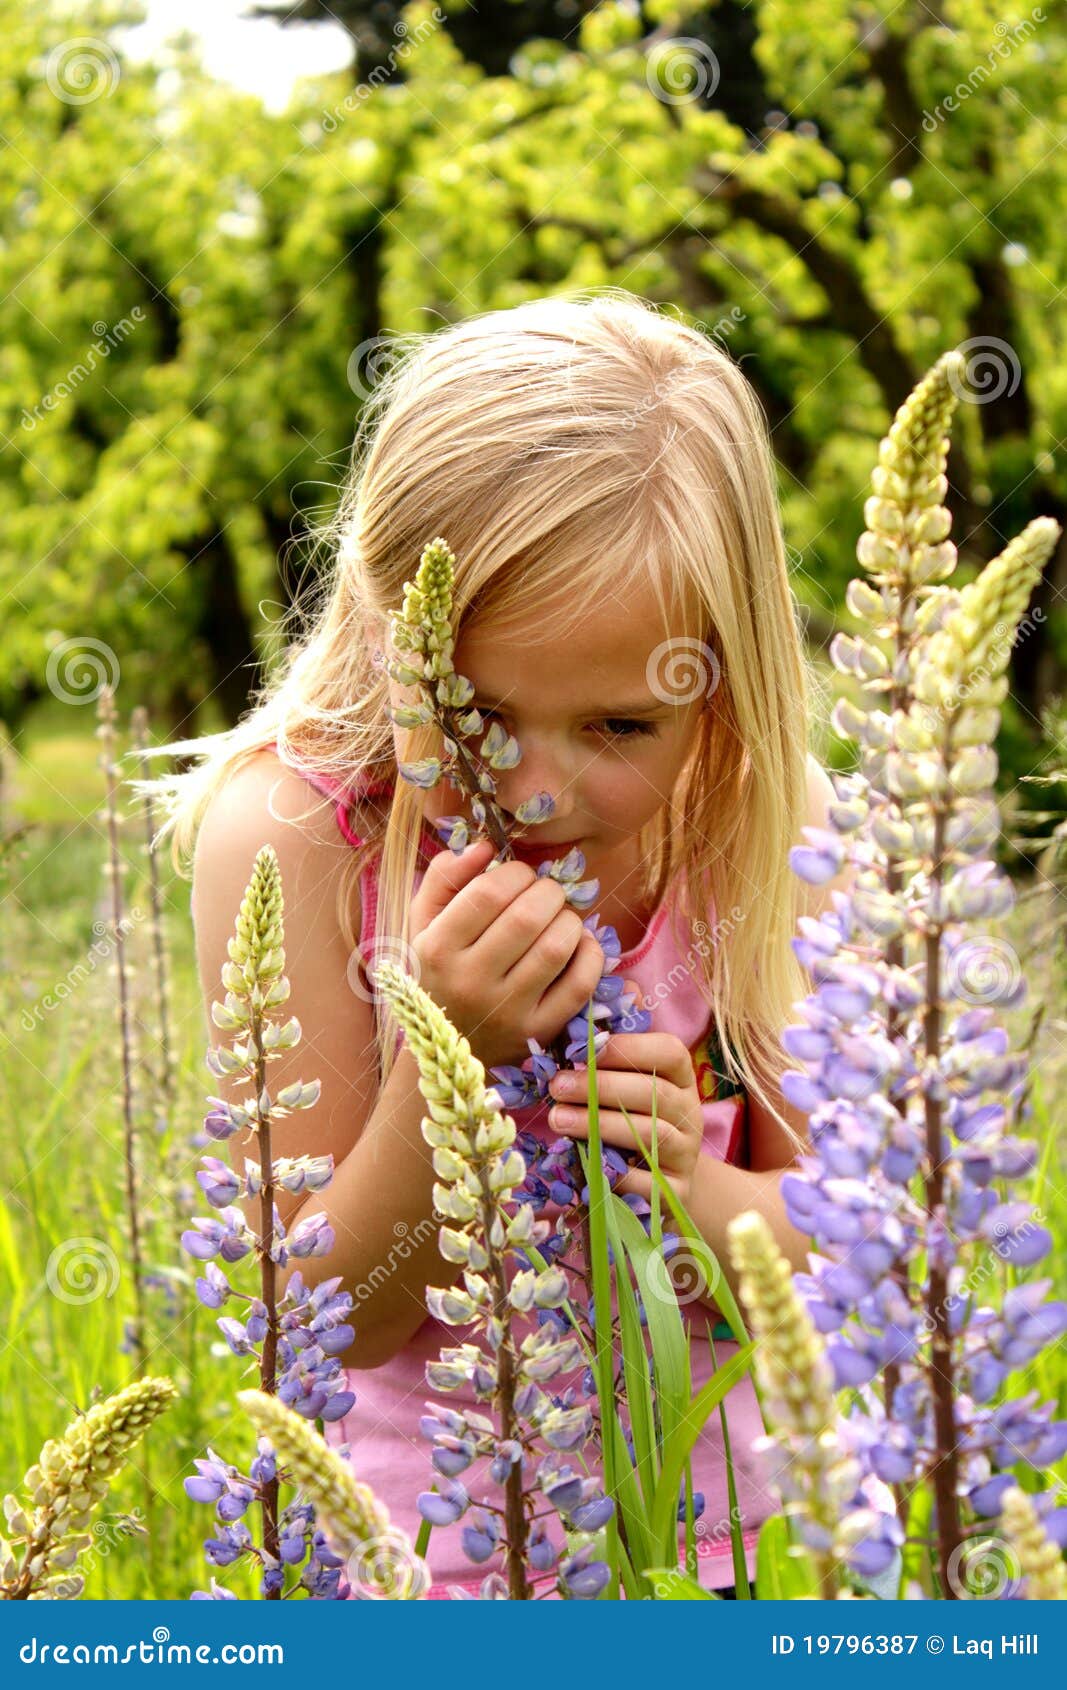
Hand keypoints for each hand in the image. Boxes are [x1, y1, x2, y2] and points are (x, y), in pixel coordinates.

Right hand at [408, 839, 605, 1071]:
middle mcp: (468, 982)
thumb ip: (446, 878)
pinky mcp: (538, 1033)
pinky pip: (580, 984)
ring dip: (568, 920)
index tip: (520, 876)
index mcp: (436, 949)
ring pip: (556, 947)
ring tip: (559, 918)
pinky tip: (578, 944)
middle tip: (546, 894)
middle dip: (547, 892)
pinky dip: (590, 954)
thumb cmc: (439, 973)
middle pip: (526, 917)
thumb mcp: (425, 925)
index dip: (515, 872)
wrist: (443, 1049)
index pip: (488, 892)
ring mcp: (506, 1012)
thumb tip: (485, 846)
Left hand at [546, 1027, 703, 1206]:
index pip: (670, 1052)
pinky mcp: (677, 1191)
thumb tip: (565, 1045)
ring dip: (600, 1124)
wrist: (665, 1181)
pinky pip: (647, 1182)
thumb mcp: (629, 1091)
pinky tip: (586, 1164)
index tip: (586, 1049)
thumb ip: (606, 1069)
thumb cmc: (635, 1122)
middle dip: (601, 1086)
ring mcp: (687, 1154)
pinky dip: (616, 1173)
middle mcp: (690, 1113)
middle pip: (654, 1092)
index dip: (630, 1047)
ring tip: (558, 1118)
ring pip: (651, 1134)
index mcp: (681, 1079)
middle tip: (558, 1086)